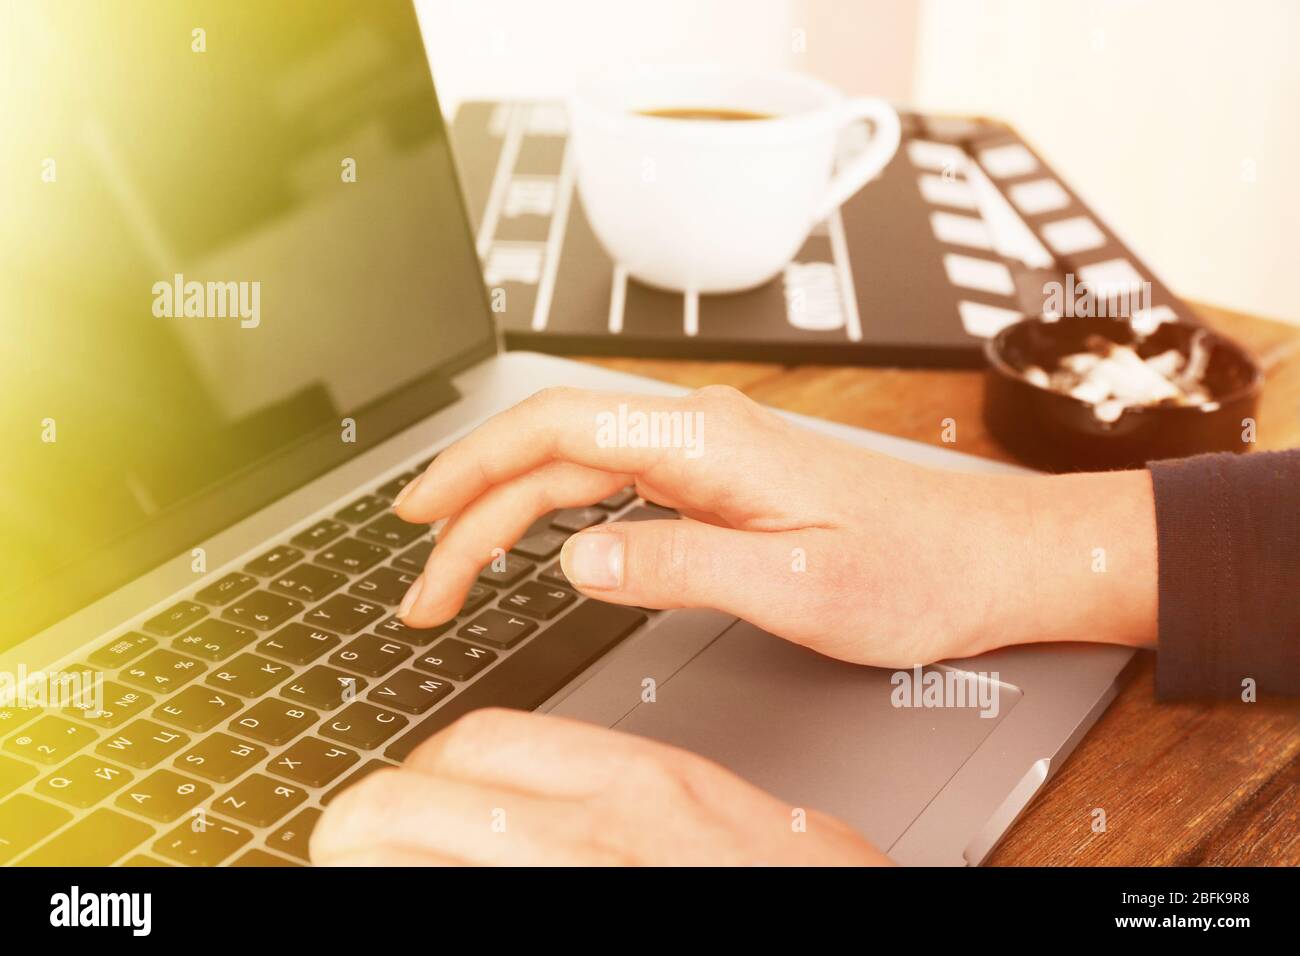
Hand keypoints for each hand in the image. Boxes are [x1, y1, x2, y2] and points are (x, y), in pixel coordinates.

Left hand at [310, 708, 890, 865]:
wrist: (846, 920)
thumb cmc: (804, 887)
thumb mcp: (715, 817)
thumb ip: (627, 801)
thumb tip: (552, 805)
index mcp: (636, 786)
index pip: (481, 742)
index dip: (424, 767)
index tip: (414, 790)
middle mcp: (589, 842)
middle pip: (409, 802)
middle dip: (360, 821)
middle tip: (349, 840)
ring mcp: (565, 887)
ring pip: (403, 860)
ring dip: (367, 860)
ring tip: (359, 866)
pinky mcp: (549, 930)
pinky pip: (443, 905)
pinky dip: (417, 893)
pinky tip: (423, 894)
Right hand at [394, 385, 1155, 666]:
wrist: (989, 558)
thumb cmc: (917, 569)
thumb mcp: (799, 587)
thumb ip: (682, 567)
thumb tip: (577, 560)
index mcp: (710, 441)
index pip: (555, 431)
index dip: (471, 470)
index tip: (419, 523)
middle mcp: (701, 431)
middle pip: (549, 448)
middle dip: (470, 508)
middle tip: (423, 585)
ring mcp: (708, 451)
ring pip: (574, 466)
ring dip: (504, 512)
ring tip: (452, 567)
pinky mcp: (719, 478)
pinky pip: (612, 483)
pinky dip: (553, 513)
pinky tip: (531, 540)